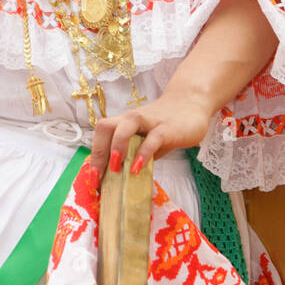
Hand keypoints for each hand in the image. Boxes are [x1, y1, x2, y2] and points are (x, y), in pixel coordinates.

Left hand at [88, 91, 211, 182]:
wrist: (192, 103)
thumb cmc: (167, 126)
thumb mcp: (148, 142)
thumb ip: (137, 156)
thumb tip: (124, 181)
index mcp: (125, 124)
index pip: (102, 135)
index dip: (94, 156)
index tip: (93, 180)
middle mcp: (133, 119)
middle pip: (106, 126)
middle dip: (98, 152)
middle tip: (98, 176)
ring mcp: (150, 122)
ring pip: (126, 126)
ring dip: (116, 147)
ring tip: (115, 169)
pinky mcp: (167, 128)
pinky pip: (153, 138)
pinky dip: (143, 153)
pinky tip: (138, 168)